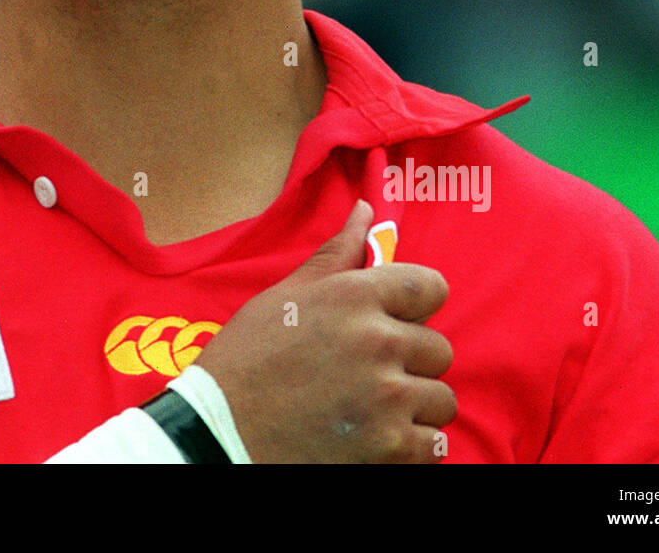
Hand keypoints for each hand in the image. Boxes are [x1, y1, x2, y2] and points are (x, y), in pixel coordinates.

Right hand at [194, 199, 454, 462]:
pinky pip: (434, 444)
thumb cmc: (247, 360)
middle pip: (438, 347)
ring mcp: (386, 398)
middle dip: (411, 361)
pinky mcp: (389, 447)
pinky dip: (413, 445)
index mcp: (353, 295)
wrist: (218, 434)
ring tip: (372, 407)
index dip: (416, 305)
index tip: (396, 321)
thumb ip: (335, 254)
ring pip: (440, 398)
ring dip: (414, 405)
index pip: (432, 288)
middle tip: (369, 373)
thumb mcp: (286, 295)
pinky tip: (377, 436)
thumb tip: (366, 210)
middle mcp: (377, 340)